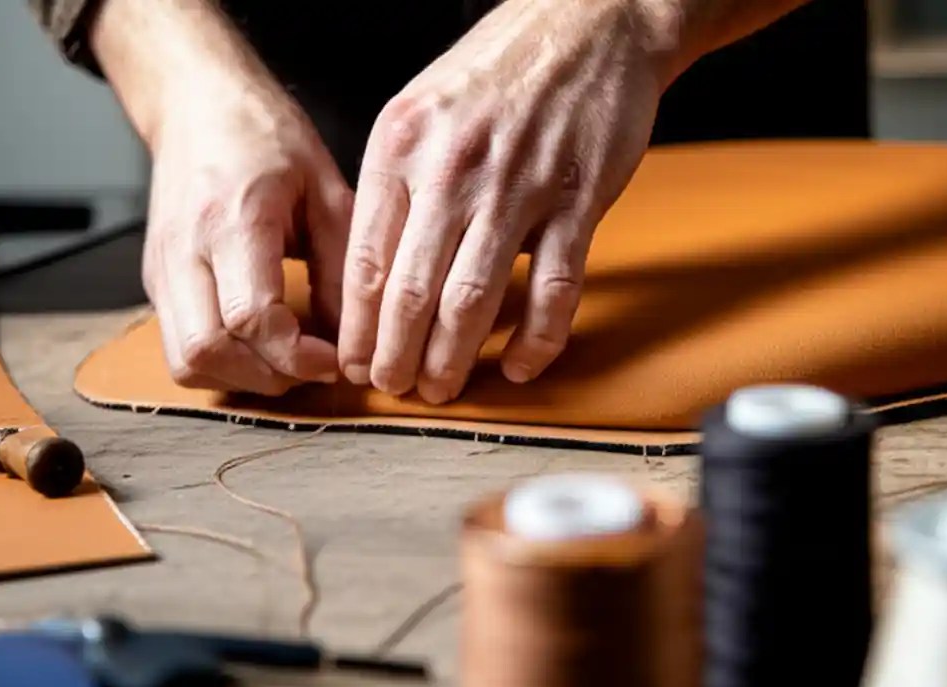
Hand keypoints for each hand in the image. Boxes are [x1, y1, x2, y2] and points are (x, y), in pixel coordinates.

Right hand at [93, 0, 351, 394]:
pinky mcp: (156, 281)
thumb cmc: (264, 136)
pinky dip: (220, 364)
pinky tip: (258, 347)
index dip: (296, 355)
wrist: (197, 104)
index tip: (334, 359)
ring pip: (184, 361)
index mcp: (233, 219)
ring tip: (286, 361)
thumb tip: (353, 339)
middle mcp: (186, 249)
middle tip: (312, 367)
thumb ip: (340, 266)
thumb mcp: (324, 189)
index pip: (250, 317)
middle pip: (206, 351)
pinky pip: (178, 349)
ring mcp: (162, 269)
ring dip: (239, 378)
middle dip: (268, 377)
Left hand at [337, 0, 678, 403]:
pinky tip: (518, 365)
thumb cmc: (499, 70)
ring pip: (473, 300)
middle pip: (412, 292)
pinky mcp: (578, 201)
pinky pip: (554, 290)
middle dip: (396, 357)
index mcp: (402, 146)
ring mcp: (518, 187)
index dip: (357, 326)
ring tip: (441, 389)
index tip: (355, 362)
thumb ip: (394, 182)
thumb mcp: (420, 108)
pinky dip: (536, 339)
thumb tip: (370, 266)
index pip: (366, 260)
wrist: (590, 22)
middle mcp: (453, 169)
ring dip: (453, 359)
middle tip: (393, 390)